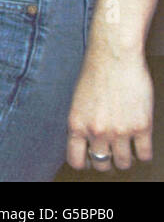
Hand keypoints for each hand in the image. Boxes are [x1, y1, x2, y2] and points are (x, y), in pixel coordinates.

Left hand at [66, 49, 152, 170]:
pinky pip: (144, 155)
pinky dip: (143, 153)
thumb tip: (87, 144)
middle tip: (111, 152)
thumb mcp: (78, 102)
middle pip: (102, 165)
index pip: (76, 160)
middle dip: (107, 161)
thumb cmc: (95, 74)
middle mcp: (96, 132)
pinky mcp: (142, 127)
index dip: (84, 162)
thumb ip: (82, 124)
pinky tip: (140, 143)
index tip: (90, 158)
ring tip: (126, 146)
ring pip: (124, 163)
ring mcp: (120, 131)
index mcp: (76, 125)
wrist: (114, 57)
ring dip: (126, 158)